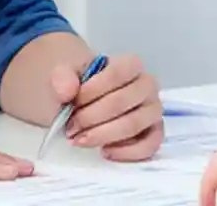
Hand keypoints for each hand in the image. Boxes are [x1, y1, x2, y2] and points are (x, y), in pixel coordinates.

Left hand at [49, 54, 163, 161]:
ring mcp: (152, 110)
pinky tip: (105, 151)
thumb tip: (67, 90)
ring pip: (133, 125)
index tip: (71, 101)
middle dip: (91, 117)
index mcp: (131, 65)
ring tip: (81, 139)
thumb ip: (62, 77)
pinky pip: (149, 146)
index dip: (92, 90)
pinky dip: (125, 152)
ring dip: (103, 135)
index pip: (117, 74)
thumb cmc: (80, 86)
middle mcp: (147, 86)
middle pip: (122, 102)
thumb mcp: (65, 75)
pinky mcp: (153, 134)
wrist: (83, 102)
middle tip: (70, 127)